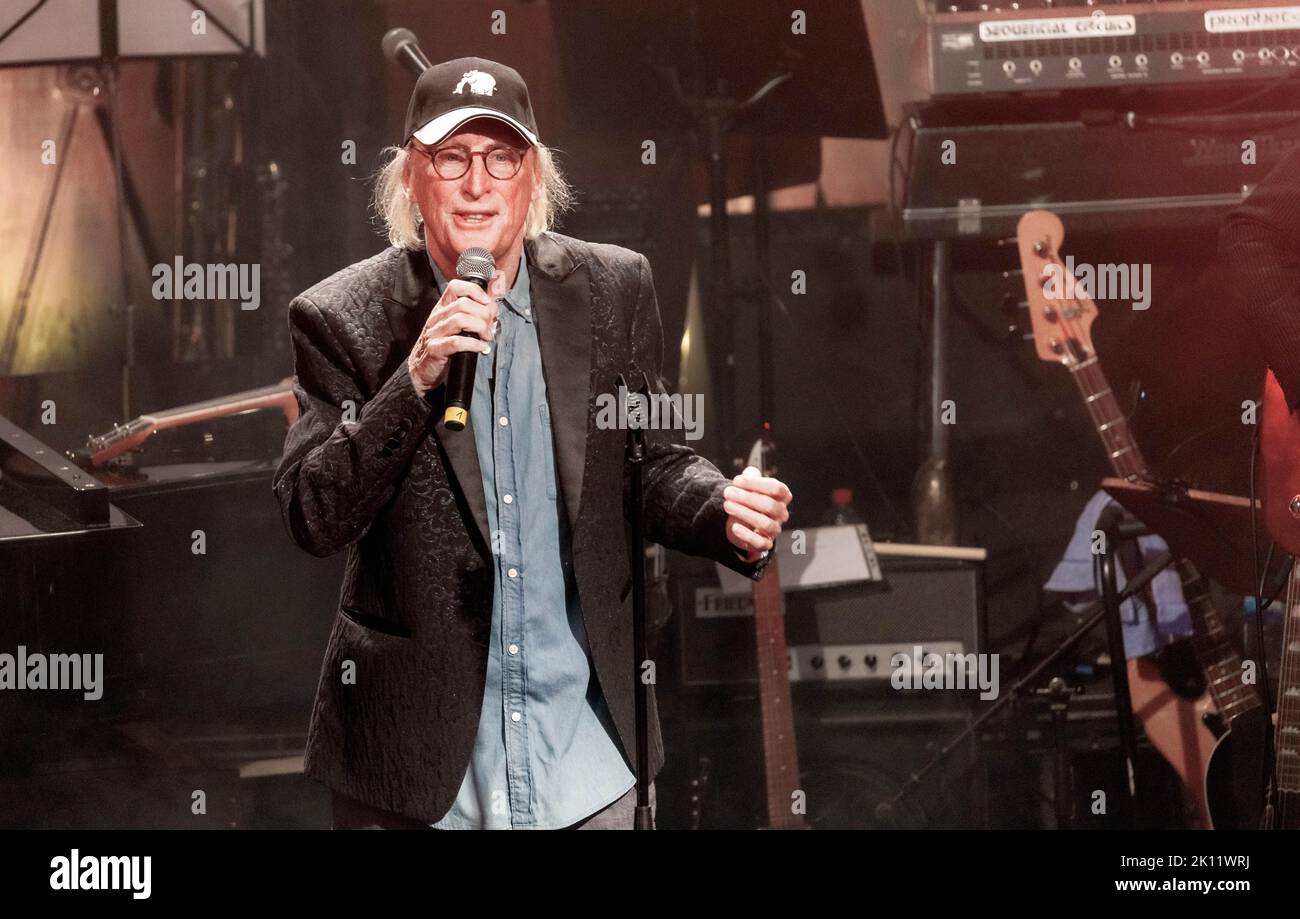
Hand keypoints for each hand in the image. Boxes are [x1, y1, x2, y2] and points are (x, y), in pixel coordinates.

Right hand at [408, 270, 506, 396]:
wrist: (422, 370)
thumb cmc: (443, 348)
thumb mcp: (455, 328)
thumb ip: (471, 316)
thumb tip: (492, 308)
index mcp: (442, 309)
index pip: (456, 287)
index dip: (475, 290)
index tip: (487, 303)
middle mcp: (436, 317)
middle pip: (464, 304)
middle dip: (483, 314)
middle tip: (490, 327)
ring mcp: (434, 333)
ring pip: (461, 319)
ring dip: (480, 328)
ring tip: (486, 337)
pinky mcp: (435, 349)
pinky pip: (457, 342)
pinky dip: (474, 344)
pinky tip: (481, 347)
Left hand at [723, 465, 791, 563]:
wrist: (745, 523)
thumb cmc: (750, 501)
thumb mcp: (751, 487)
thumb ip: (751, 477)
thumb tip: (750, 472)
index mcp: (782, 496)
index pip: (776, 488)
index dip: (756, 483)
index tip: (736, 480)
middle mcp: (782, 513)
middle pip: (770, 505)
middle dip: (747, 498)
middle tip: (728, 492)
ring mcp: (775, 529)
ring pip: (765, 523)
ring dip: (744, 513)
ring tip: (727, 505)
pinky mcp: (766, 543)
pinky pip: (761, 543)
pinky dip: (747, 535)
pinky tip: (734, 527)